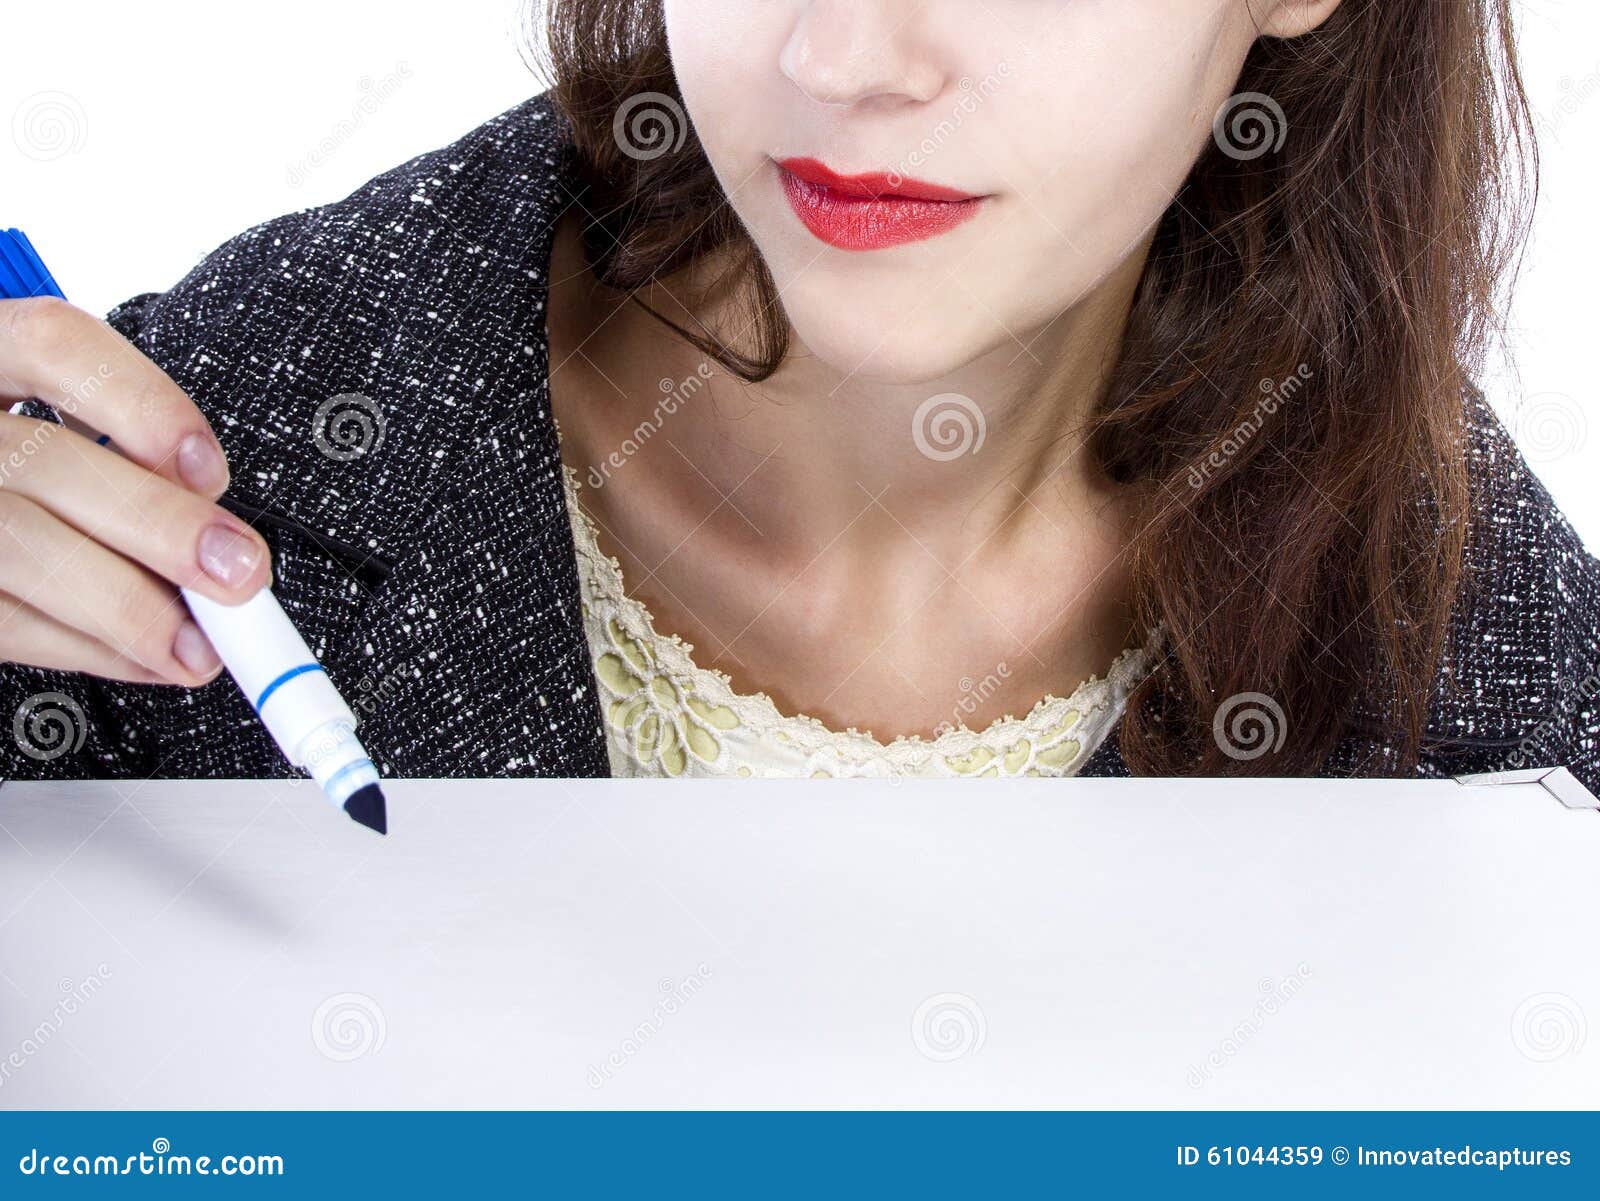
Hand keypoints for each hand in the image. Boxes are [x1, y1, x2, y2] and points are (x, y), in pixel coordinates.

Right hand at [0, 296, 270, 684]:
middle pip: (48, 462)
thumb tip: (219, 536)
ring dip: (129, 608)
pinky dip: (89, 649)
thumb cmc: (17, 470)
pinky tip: (146, 659)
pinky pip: (4, 624)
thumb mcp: (54, 428)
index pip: (54, 345)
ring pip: (21, 548)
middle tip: (239, 573)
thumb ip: (121, 457)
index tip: (211, 468)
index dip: (142, 403)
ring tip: (200, 644)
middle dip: (160, 526)